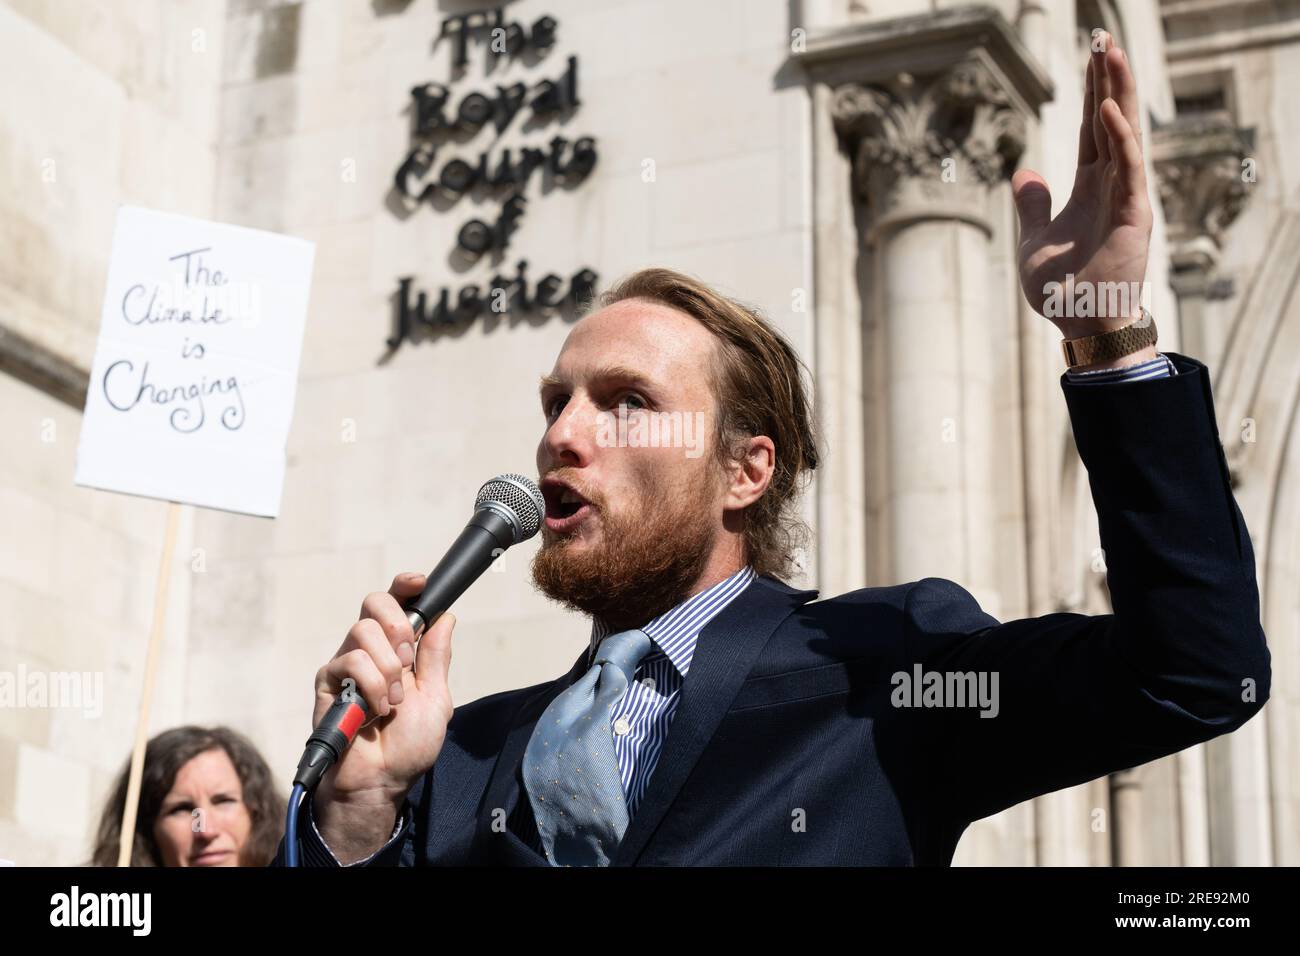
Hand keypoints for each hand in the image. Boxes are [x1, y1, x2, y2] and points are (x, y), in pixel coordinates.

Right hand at [311, 572, 455, 861]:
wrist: (381, 781)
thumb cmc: (409, 745)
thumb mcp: (436, 698)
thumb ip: (437, 657)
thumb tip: (446, 616)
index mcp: (400, 649)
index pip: (398, 603)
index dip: (405, 586)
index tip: (419, 583)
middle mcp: (372, 649)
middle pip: (375, 603)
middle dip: (398, 625)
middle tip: (407, 659)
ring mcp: (347, 663)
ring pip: (363, 631)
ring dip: (388, 668)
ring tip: (393, 701)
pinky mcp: (328, 681)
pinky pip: (350, 661)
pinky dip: (372, 686)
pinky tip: (375, 711)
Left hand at [1012, 31, 1152, 340]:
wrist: (1078, 325)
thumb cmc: (1061, 290)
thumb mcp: (1035, 239)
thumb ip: (1033, 205)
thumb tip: (1024, 172)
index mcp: (1089, 188)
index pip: (1092, 129)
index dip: (1092, 92)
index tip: (1090, 55)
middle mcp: (1111, 185)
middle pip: (1110, 120)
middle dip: (1107, 79)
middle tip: (1102, 37)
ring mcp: (1124, 197)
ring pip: (1122, 134)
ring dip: (1116, 93)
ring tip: (1109, 53)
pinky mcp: (1132, 215)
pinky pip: (1127, 168)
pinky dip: (1119, 138)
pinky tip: (1108, 109)